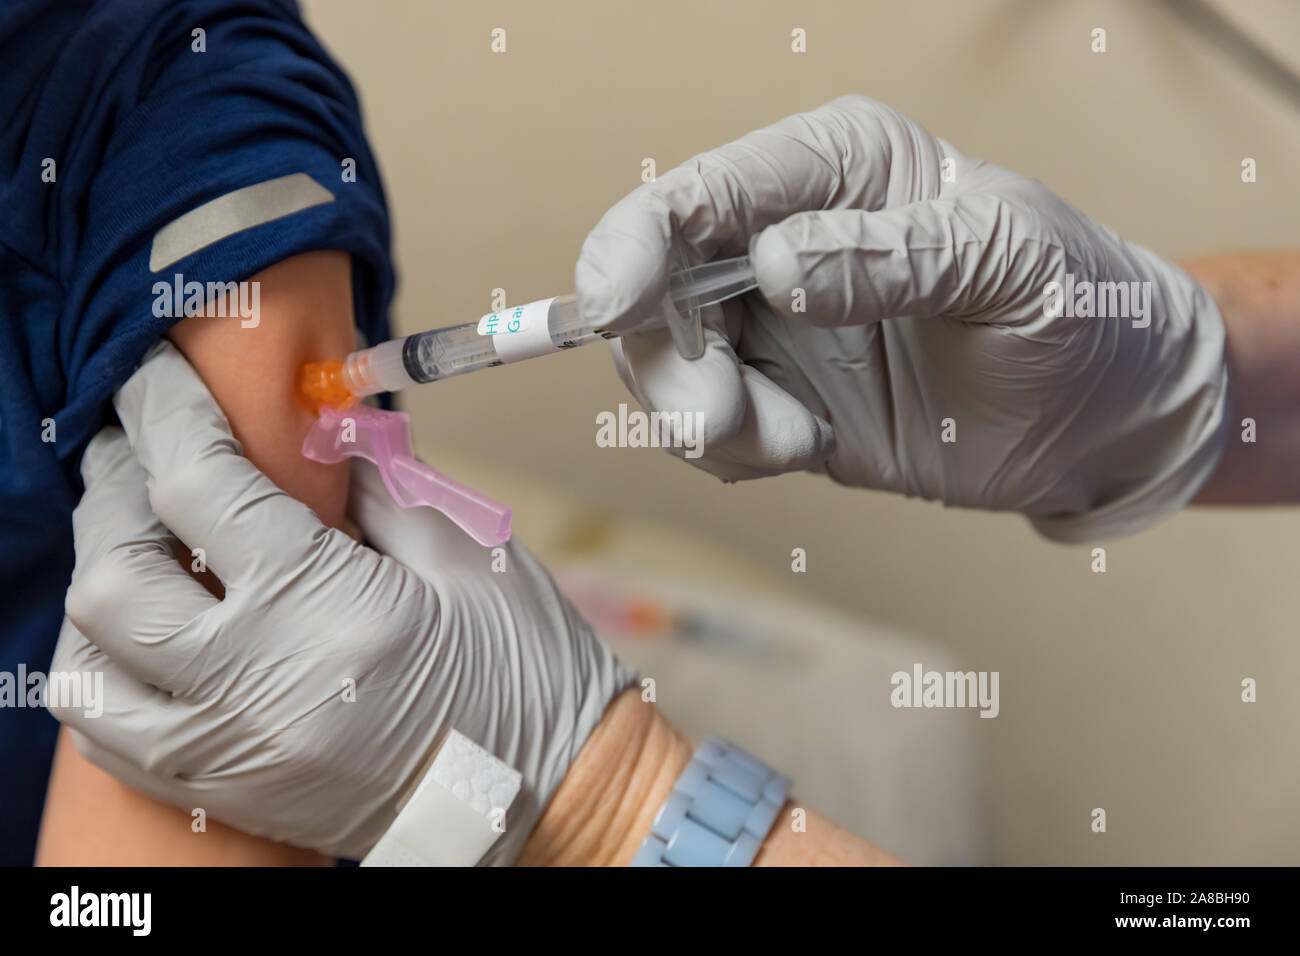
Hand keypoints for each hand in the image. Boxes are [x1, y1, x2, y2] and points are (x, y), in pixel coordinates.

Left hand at [48, 342, 633, 860]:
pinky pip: (115, 738)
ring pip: (90, 671)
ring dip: (98, 591)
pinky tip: (146, 630)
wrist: (551, 789)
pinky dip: (106, 670)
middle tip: (132, 448)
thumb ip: (374, 480)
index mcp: (329, 610)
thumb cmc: (524, 666)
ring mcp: (235, 753)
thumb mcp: (464, 551)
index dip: (166, 414)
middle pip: (116, 580)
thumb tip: (312, 426)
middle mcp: (260, 688)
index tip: (153, 377)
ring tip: (132, 541)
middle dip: (110, 495)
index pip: (201, 490)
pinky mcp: (232, 793)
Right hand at [576, 95, 1230, 539]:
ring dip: (704, 419)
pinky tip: (809, 446)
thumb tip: (776, 268)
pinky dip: (733, 454)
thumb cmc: (1077, 307)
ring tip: (796, 440)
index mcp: (832, 172)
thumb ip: (896, 256)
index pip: (699, 195)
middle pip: (656, 289)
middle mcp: (784, 241)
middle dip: (671, 362)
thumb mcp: (1008, 263)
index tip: (616, 309)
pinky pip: (708, 431)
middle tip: (722, 419)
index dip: (636, 245)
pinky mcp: (781, 401)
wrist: (1104, 416)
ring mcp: (776, 329)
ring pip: (668, 368)